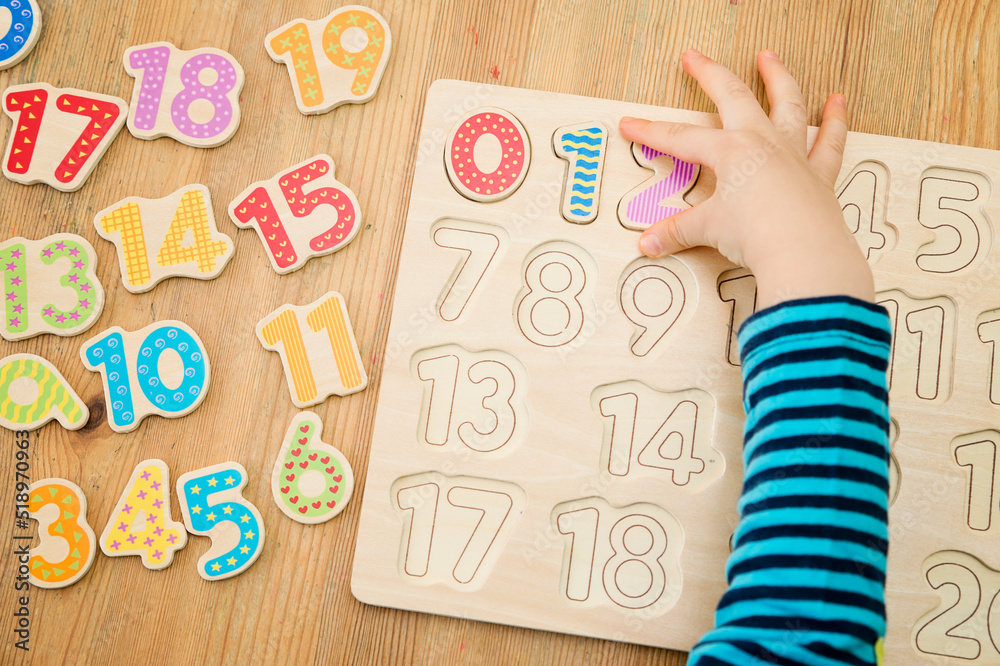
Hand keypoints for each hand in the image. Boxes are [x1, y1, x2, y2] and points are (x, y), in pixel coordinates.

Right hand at [620, 49, 873, 309]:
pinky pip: (829, 141)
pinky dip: (835, 121)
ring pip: (786, 104)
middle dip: (709, 74)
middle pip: (732, 97)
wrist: (802, 251)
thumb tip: (650, 243)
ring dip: (777, 78)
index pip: (680, 138)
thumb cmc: (758, 235)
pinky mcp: (818, 173)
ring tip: (770, 58)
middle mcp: (762, 143)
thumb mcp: (708, 230)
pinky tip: (837, 103)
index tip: (631, 124)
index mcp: (731, 152)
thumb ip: (678, 232)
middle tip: (694, 58)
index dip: (651, 132)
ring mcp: (792, 153)